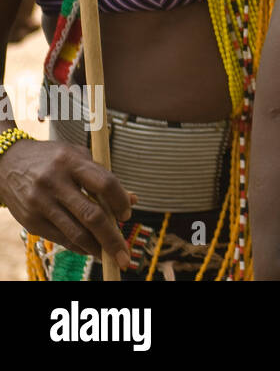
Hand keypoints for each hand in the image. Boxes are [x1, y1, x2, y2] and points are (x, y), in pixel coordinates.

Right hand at [0, 137, 133, 268]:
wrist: (8, 164)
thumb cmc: (53, 160)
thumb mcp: (79, 157)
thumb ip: (104, 177)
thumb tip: (133, 200)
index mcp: (72, 162)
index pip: (105, 184)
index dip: (120, 201)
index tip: (127, 214)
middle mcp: (55, 183)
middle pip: (92, 215)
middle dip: (112, 238)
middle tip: (125, 254)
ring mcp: (40, 203)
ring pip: (75, 232)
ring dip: (97, 248)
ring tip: (111, 256)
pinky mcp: (30, 221)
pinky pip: (60, 239)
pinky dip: (79, 246)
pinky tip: (90, 249)